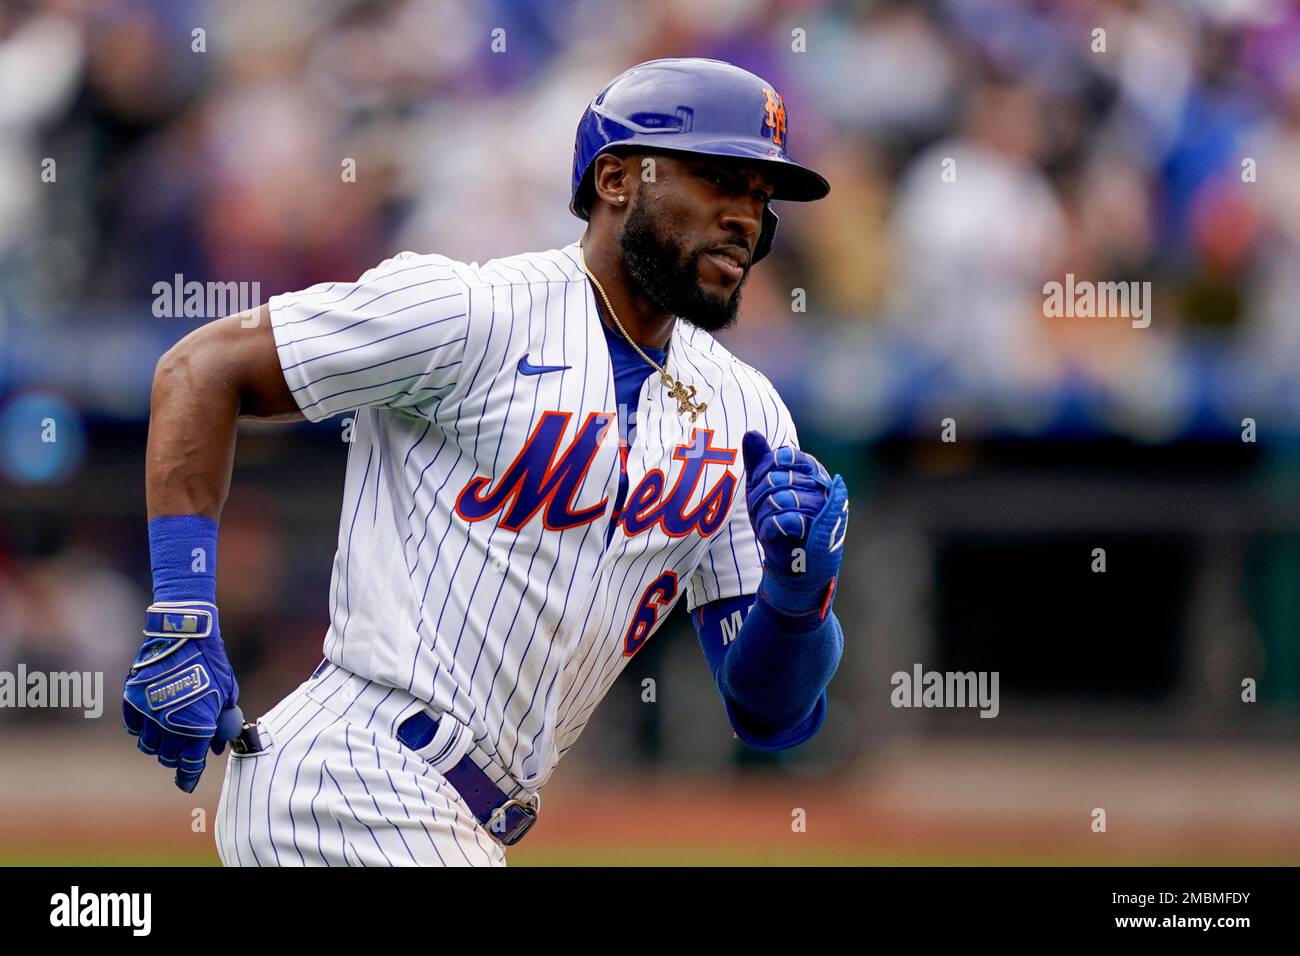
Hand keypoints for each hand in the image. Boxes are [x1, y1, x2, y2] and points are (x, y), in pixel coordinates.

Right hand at [122, 601, 240, 792]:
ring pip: (148, 745)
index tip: (187, 784)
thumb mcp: (226, 693)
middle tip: (182, 751)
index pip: (190, 762)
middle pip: (168, 756)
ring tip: (167, 734)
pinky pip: (133, 728)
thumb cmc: (212, 662)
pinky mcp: (132, 700)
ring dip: (158, 745)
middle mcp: (170, 724)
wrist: (185, 633)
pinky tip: (151, 722)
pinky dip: (141, 730)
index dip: (188, 776)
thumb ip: (222, 721)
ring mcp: (148, 713)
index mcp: (198, 725)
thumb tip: (216, 746)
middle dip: (176, 757)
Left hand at [741, 431, 848, 616]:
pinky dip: (769, 529)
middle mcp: (824, 486)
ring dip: (764, 515)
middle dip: (759, 497)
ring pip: (778, 498)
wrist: (793, 568)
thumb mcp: (764, 491)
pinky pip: (783, 519)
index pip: (782, 456)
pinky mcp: (819, 532)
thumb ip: (759, 463)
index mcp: (813, 471)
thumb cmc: (780, 526)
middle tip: (763, 513)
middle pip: (776, 477)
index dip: (764, 472)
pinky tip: (772, 536)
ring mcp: (824, 508)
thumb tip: (750, 434)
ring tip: (770, 526)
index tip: (763, 488)